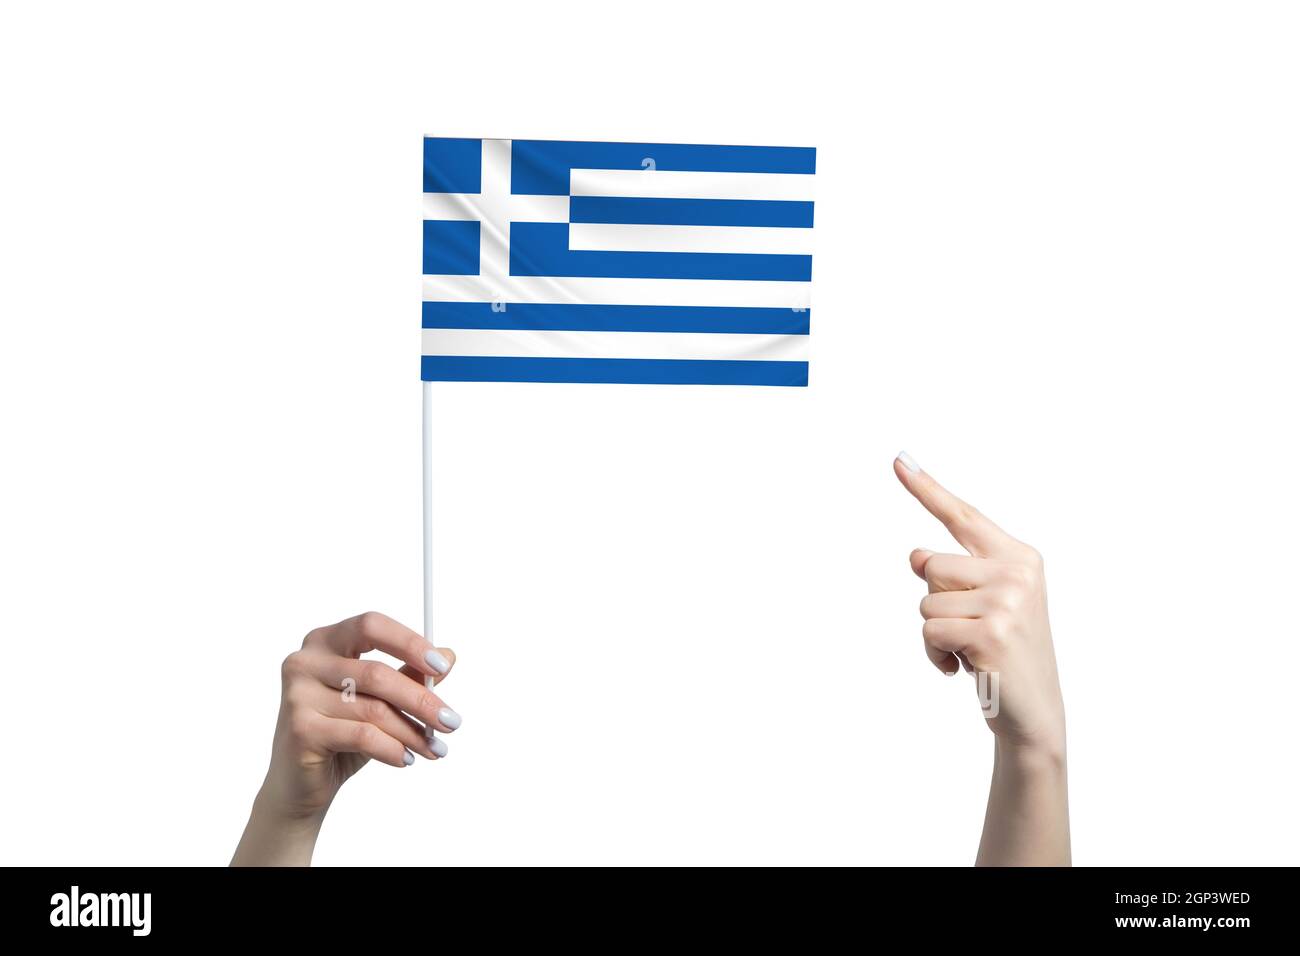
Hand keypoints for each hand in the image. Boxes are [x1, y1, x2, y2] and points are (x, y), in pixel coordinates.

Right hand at [232, 612, 458, 864]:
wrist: (299, 783)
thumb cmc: (341, 733)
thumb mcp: (378, 700)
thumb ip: (407, 675)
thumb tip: (449, 654)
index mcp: (325, 641)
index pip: (371, 626)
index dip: (409, 643)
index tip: (442, 666)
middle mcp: (305, 662)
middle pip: (377, 672)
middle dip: (421, 700)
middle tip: (452, 722)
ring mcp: (298, 695)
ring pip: (373, 710)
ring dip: (412, 732)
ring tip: (434, 748)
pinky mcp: (301, 730)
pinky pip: (362, 736)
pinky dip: (392, 749)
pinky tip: (406, 759)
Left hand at [895, 452, 1068, 864]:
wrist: (1032, 714)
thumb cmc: (1003, 654)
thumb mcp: (988, 604)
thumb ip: (958, 572)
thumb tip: (916, 555)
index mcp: (1018, 557)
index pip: (962, 515)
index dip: (926, 487)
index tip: (897, 458)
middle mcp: (1016, 570)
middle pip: (928, 563)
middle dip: (936, 599)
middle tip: (969, 628)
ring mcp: (1007, 599)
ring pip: (924, 600)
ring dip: (935, 632)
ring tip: (969, 650)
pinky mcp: (991, 630)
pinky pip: (928, 630)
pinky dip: (935, 656)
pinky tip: (962, 669)